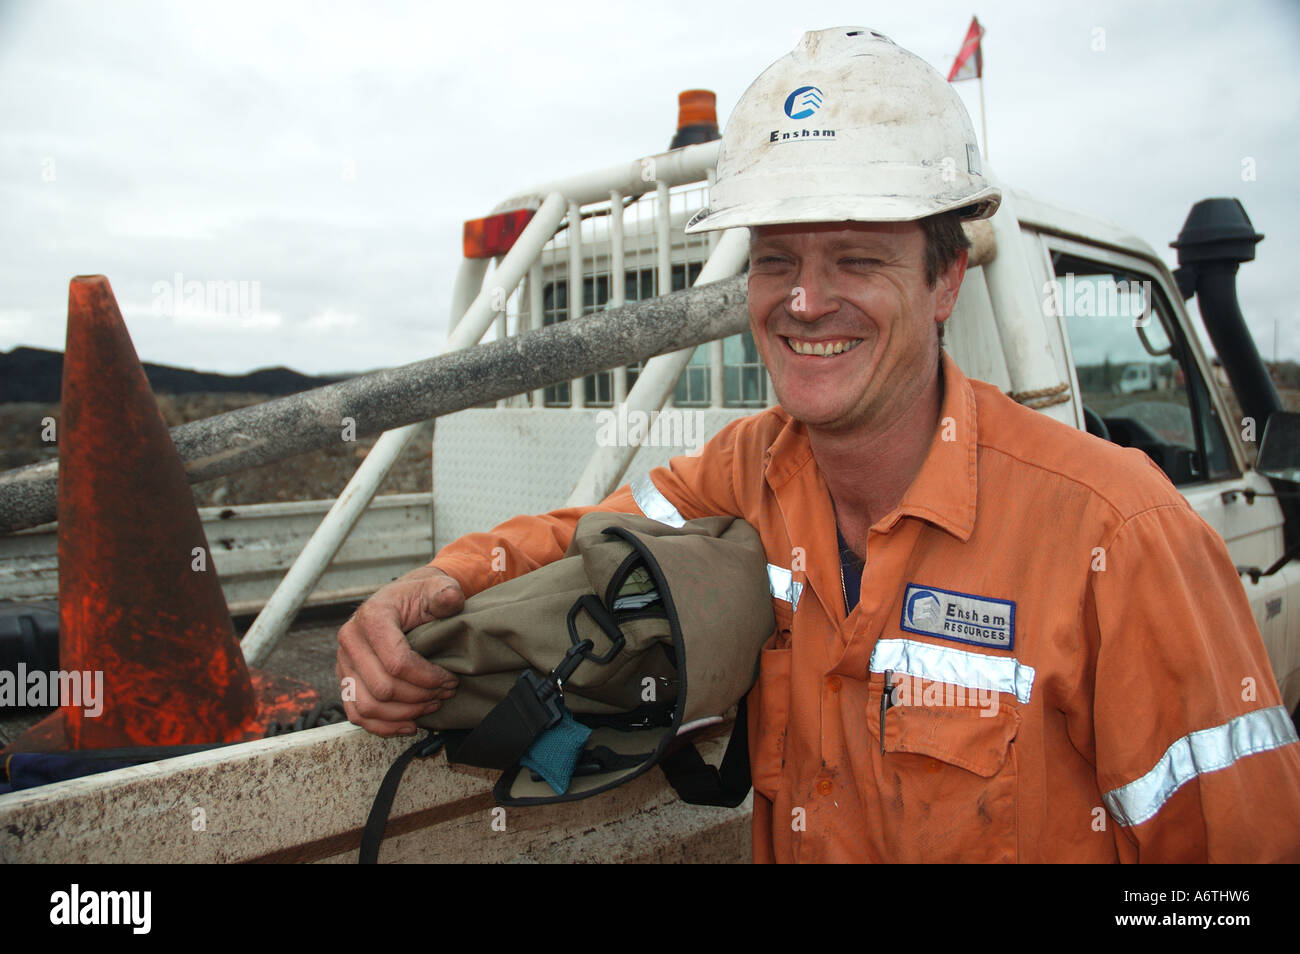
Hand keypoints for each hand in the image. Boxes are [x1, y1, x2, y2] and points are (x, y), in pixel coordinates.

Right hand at [336, 565, 464, 736]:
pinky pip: (356, 714)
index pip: (396, 662)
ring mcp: (344, 662)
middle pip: (382, 688)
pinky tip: (410, 725)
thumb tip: (450, 599)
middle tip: (445, 693)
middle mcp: (350, 640)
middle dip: (420, 697)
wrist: (402, 600)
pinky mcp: (345, 679)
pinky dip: (383, 726)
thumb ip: (446, 594)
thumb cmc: (421, 596)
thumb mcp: (437, 588)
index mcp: (372, 617)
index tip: (450, 679)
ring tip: (431, 706)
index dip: (427, 678)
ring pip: (367, 707)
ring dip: (404, 714)